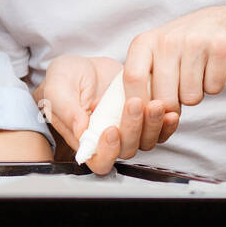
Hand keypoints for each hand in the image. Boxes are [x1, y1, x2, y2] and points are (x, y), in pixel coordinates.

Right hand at [38, 54, 180, 175]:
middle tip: (134, 103)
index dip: (108, 152)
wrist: (83, 65)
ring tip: (154, 104)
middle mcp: (108, 139)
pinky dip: (166, 123)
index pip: (100, 161)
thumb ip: (67, 110)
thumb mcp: (57, 89)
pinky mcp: (142, 117)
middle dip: (133, 128)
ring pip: (145, 141)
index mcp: (85, 139)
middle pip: (126, 149)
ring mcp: (127, 129)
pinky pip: (159, 129)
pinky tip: (169, 111)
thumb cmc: (64, 80)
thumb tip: (81, 129)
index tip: (110, 130)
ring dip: (152, 125)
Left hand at [84, 7, 225, 172]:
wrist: (218, 23)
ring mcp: (194, 42)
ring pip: (190, 98)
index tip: (147, 115)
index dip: (139, 104)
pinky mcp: (220, 47)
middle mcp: (167, 39)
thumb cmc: (180, 46)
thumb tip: (131, 116)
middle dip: (171, 108)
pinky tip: (209, 68)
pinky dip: (213, 86)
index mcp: (144, 42)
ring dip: (194, 94)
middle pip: (164, 98)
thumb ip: (140, 78)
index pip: (132, 78)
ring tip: (194, 74)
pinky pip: (213, 89)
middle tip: (177, 93)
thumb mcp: (153, 53)